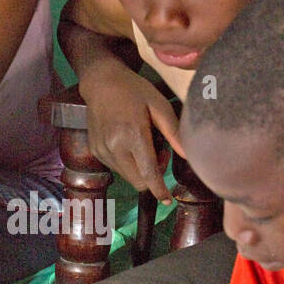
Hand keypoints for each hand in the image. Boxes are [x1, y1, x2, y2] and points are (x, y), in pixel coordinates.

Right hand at [80, 62, 184, 202]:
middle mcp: (114, 147)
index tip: (167, 200)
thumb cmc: (134, 90)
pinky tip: (128, 141)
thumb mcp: (159, 105)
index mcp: (133, 135)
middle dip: (152, 175)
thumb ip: (174, 132)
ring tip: (143, 142)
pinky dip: (127, 162)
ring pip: (127, 176)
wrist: (100, 82)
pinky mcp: (95, 150)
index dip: (159, 190)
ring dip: (139, 168)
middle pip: (138, 181)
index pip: (148, 173)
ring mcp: (102, 150)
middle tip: (159, 152)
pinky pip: (116, 167)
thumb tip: (188, 155)